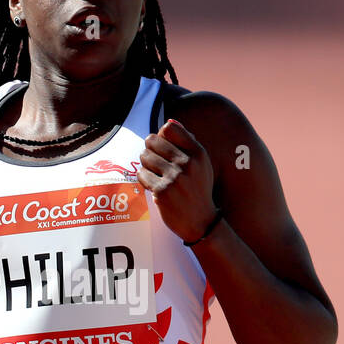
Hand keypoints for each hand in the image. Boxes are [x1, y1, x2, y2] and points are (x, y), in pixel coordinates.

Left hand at [138, 118, 218, 243]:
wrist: (200, 221)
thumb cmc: (198, 189)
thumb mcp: (201, 164)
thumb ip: (186, 142)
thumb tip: (169, 122)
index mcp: (198, 153)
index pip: (169, 128)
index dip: (160, 135)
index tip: (162, 147)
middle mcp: (188, 163)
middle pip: (152, 140)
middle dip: (149, 150)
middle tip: (155, 162)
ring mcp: (175, 178)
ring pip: (144, 157)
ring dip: (145, 165)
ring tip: (155, 174)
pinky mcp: (162, 192)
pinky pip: (141, 175)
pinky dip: (144, 179)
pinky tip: (154, 186)